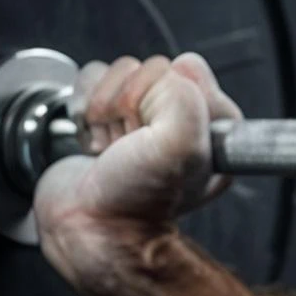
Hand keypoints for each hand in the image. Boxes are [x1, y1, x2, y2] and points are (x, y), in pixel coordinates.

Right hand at [32, 53, 242, 243]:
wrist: (88, 228)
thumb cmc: (138, 199)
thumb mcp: (182, 146)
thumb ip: (186, 97)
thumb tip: (172, 69)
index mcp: (212, 124)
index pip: (188, 69)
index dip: (163, 93)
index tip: (154, 124)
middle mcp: (179, 118)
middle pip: (148, 67)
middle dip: (128, 103)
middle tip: (130, 141)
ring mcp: (140, 118)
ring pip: (116, 72)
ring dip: (103, 109)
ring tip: (111, 146)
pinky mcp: (105, 118)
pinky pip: (89, 84)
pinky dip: (83, 110)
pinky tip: (94, 142)